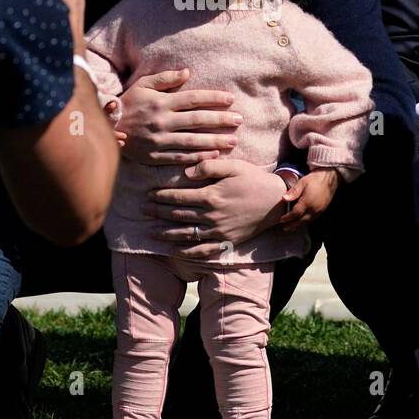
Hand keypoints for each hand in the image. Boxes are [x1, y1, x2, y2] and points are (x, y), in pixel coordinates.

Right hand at [115, 69, 240, 163]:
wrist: (106, 127)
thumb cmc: (128, 103)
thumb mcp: (143, 84)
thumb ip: (165, 78)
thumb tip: (187, 72)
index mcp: (162, 102)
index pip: (194, 99)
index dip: (214, 99)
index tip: (231, 100)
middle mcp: (162, 121)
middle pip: (198, 120)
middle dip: (221, 120)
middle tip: (239, 120)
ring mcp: (159, 140)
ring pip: (193, 141)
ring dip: (215, 141)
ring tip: (233, 140)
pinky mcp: (155, 156)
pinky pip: (180, 157)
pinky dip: (198, 157)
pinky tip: (214, 156)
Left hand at [146, 158, 287, 257]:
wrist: (276, 202)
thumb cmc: (254, 180)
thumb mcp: (234, 165)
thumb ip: (209, 166)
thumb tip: (186, 173)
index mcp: (211, 195)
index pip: (178, 196)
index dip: (161, 196)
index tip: (148, 194)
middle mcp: (211, 215)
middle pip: (177, 215)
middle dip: (158, 212)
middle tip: (143, 210)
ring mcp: (218, 231)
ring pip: (185, 234)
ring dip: (165, 233)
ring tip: (150, 232)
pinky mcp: (225, 241)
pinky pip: (201, 250)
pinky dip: (185, 252)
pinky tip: (173, 250)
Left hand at [279, 169, 339, 231]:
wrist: (329, 178)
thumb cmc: (315, 179)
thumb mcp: (302, 182)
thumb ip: (293, 192)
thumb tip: (284, 199)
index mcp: (308, 202)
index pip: (296, 214)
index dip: (288, 218)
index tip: (281, 219)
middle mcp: (314, 209)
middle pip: (301, 221)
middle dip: (292, 225)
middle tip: (284, 227)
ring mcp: (319, 210)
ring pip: (307, 221)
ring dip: (299, 225)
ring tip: (291, 227)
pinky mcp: (322, 210)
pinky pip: (312, 219)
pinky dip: (305, 222)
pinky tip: (301, 221)